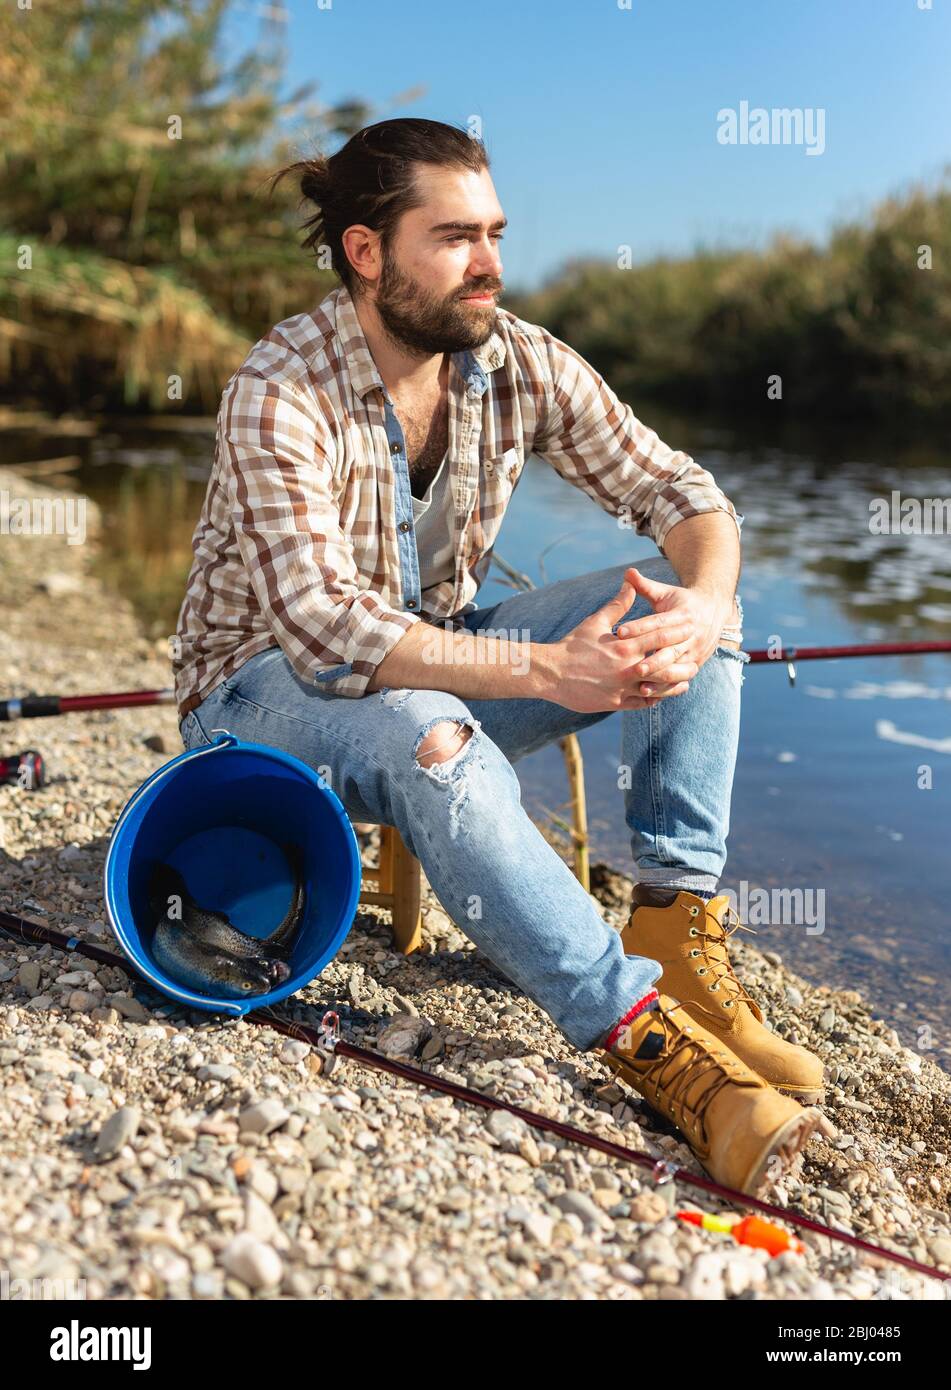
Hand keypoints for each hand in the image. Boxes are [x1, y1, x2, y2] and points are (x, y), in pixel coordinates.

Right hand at [545, 568, 700, 712]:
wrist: (550, 672)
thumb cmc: (572, 645)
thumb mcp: (595, 622)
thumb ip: (617, 606)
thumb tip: (629, 584)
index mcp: (624, 646)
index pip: (659, 638)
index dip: (678, 633)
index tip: (692, 629)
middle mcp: (627, 668)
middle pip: (665, 667)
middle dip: (683, 665)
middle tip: (697, 662)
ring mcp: (622, 688)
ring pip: (657, 689)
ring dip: (673, 686)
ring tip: (685, 682)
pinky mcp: (615, 703)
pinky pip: (641, 704)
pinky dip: (654, 699)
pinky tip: (662, 695)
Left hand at [613, 567, 735, 699]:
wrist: (715, 610)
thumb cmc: (682, 601)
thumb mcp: (666, 592)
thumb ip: (645, 586)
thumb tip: (628, 572)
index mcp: (682, 614)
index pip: (658, 621)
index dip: (639, 627)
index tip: (619, 632)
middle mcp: (692, 633)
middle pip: (670, 647)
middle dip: (651, 659)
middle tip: (631, 666)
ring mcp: (696, 650)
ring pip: (677, 666)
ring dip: (659, 677)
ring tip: (639, 683)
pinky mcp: (696, 663)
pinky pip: (682, 678)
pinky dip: (667, 687)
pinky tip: (649, 693)